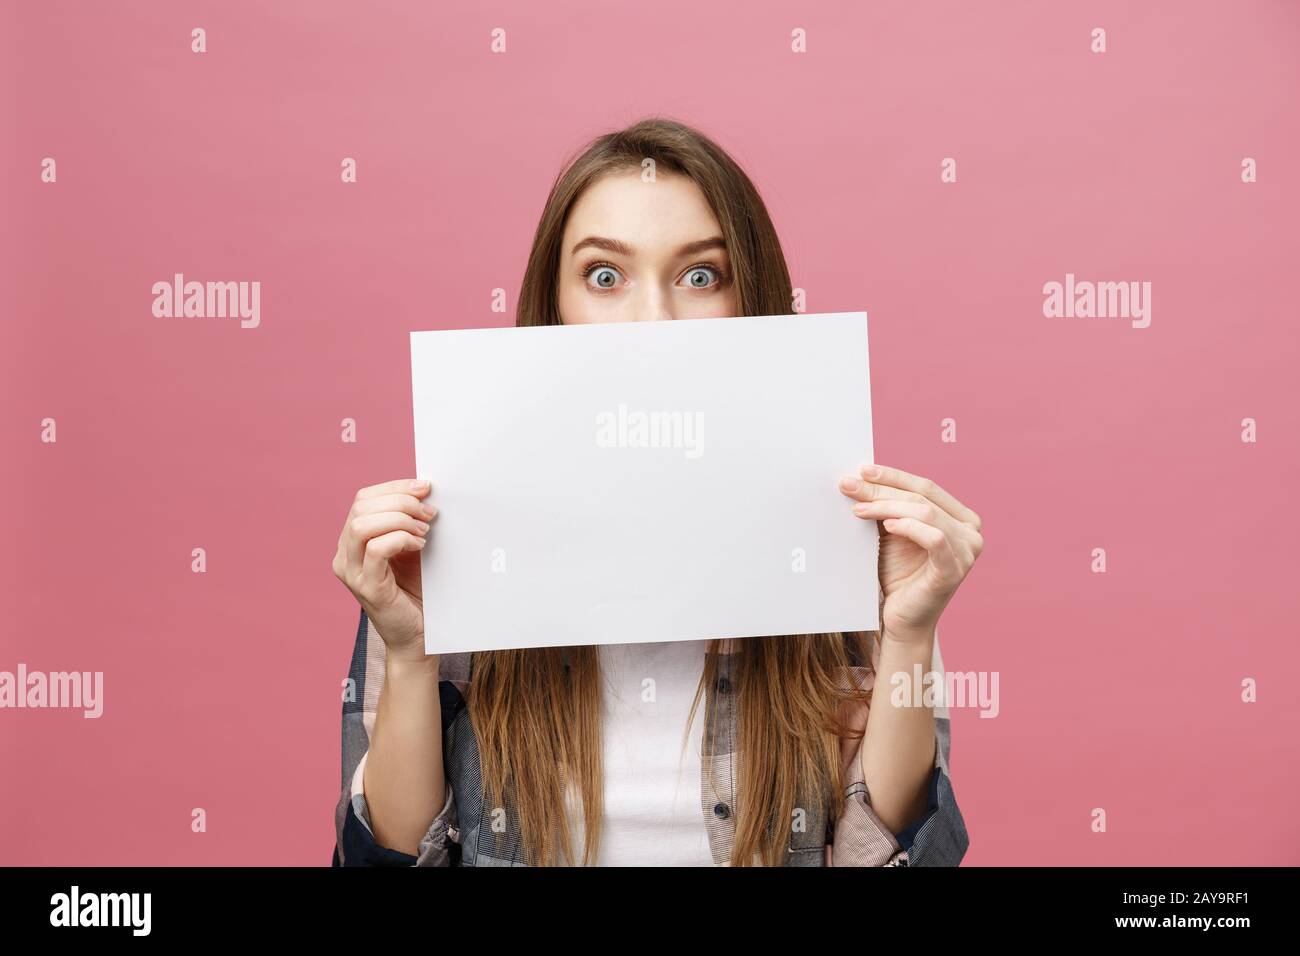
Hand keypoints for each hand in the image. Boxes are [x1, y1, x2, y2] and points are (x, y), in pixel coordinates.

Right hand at [331, 477, 437, 663]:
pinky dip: (400, 539)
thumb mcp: (411, 546)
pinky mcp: (367, 588)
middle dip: (400, 501)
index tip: (424, 487)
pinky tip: (419, 545)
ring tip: (424, 530)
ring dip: (400, 519)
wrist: (419, 633)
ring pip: (363, 525)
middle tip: (429, 512)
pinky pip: (376, 550)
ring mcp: (351, 573)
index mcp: (351, 541)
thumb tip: (425, 490)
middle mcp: (344, 555)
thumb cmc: (416, 589)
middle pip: (361, 507)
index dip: (394, 487)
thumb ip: (410, 520)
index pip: (363, 499)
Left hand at [838, 464, 982, 639]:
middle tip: (849, 485)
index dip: (893, 476)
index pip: (926, 487)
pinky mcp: (954, 569)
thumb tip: (859, 477)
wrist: (901, 618)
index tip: (861, 471)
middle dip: (883, 490)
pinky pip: (934, 537)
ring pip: (925, 513)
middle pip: (923, 497)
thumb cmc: (898, 575)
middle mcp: (971, 532)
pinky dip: (909, 527)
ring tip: (858, 509)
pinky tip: (887, 526)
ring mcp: (967, 551)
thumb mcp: (893, 533)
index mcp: (961, 518)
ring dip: (887, 507)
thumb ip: (888, 506)